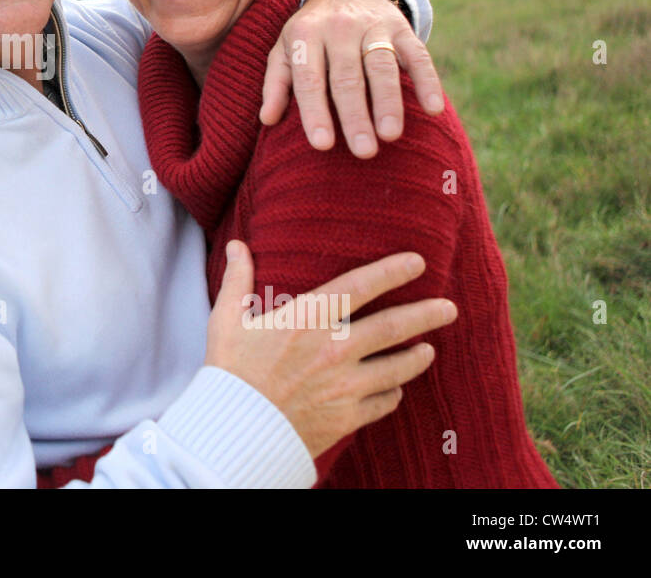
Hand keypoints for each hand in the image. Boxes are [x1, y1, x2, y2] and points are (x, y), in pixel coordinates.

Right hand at [207, 239, 456, 458]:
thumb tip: (237, 245)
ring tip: (429, 350)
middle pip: (394, 326)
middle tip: (449, 308)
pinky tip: (396, 390)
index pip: (360, 286)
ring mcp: (345, 385)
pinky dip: (393, 394)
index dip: (393, 271)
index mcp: (307, 319)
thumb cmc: (229, 371)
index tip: (417, 262)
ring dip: (417, 357)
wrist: (235, 429)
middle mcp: (334, 348)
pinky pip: (383, 402)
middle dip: (427, 314)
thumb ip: (238, 280)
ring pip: (398, 368)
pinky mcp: (347, 416)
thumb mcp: (226, 320)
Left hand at [260, 0, 444, 157]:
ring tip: (391, 136)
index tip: (322, 145)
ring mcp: (373, 26)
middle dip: (355, 116)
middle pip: (348, 77)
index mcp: (306, 35)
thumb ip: (276, 83)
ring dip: (388, 102)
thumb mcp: (283, 50)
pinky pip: (418, 54)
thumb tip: (267, 119)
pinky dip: (427, 81)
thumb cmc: (309, 33)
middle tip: (363, 152)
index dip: (316, 112)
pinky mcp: (402, 27)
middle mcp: (339, 29)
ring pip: (382, 67)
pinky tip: (433, 109)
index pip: (310, 79)